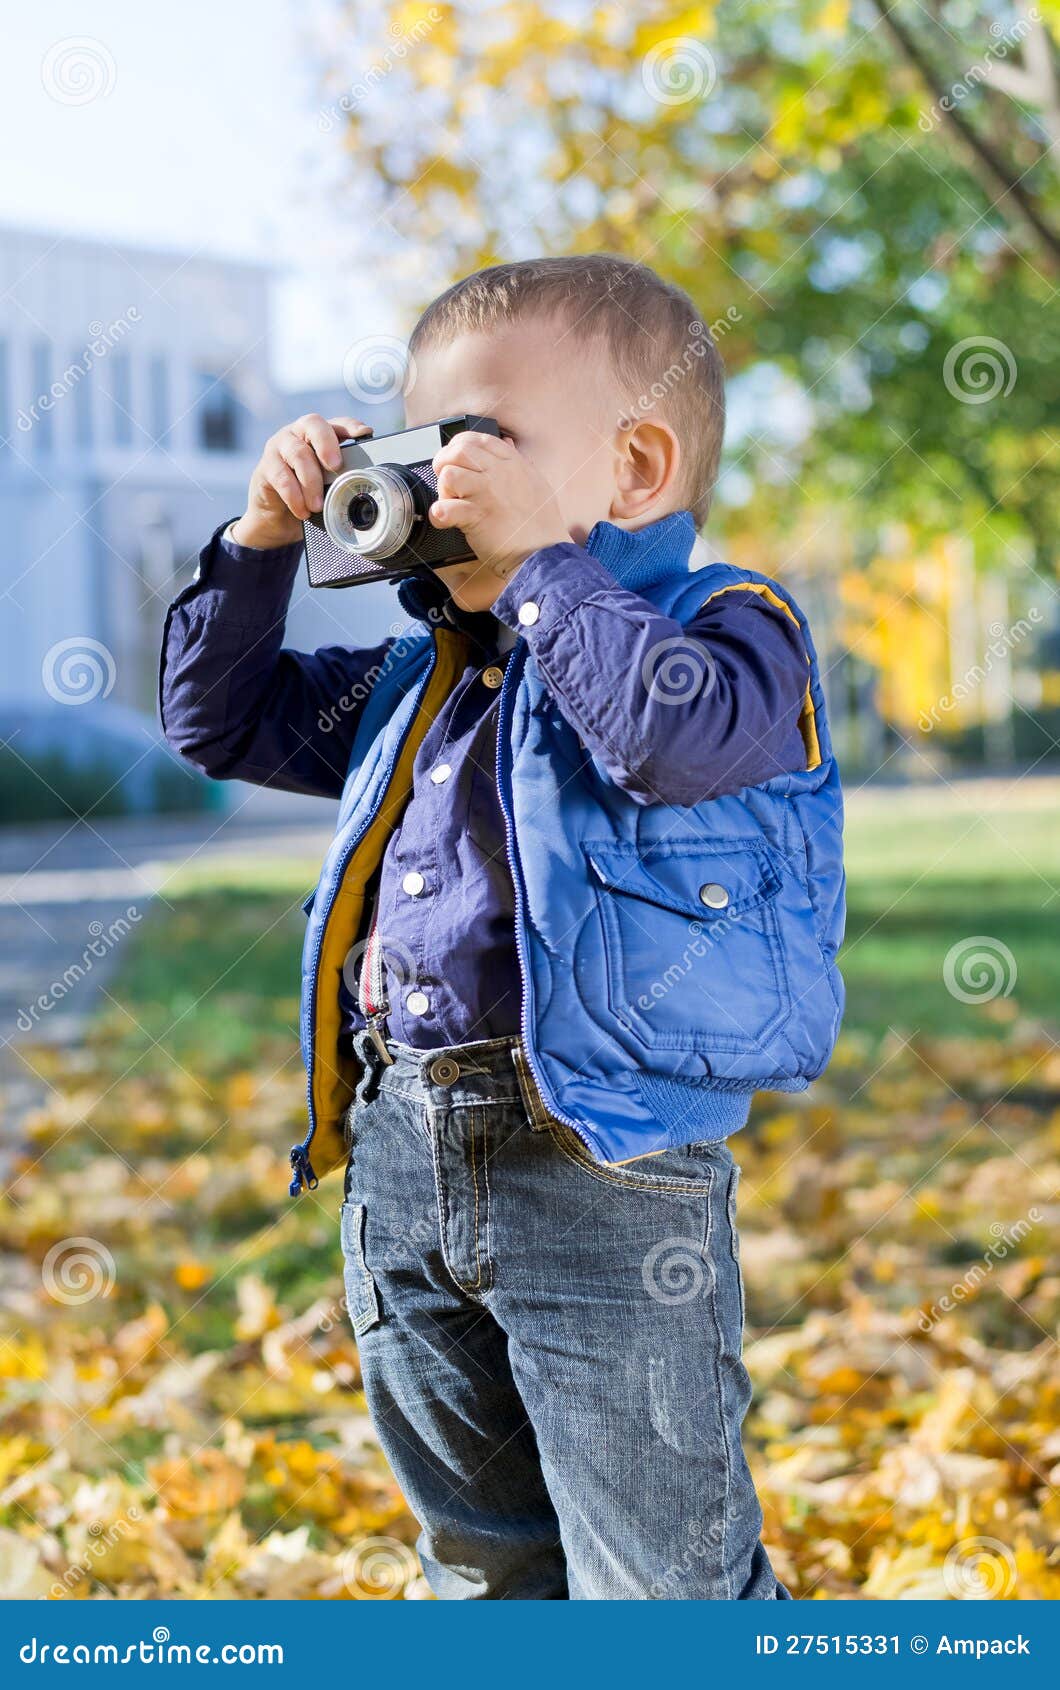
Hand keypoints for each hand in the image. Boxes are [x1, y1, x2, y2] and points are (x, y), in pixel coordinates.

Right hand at [230, 414, 372, 549]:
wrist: (277, 516)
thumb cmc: (308, 494)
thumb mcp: (328, 484)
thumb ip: (342, 475)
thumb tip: (366, 480)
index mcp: (319, 435)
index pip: (337, 422)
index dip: (350, 425)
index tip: (364, 433)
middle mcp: (299, 433)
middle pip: (313, 425)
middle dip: (327, 444)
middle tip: (336, 466)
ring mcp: (280, 447)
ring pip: (298, 453)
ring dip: (311, 481)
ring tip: (318, 506)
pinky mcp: (266, 466)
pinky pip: (281, 476)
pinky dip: (294, 496)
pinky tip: (302, 511)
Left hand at [429, 432, 569, 590]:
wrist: (543, 554)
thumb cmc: (540, 525)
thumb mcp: (536, 482)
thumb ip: (519, 461)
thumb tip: (507, 441)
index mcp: (511, 463)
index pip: (476, 439)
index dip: (458, 447)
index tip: (456, 462)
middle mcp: (498, 473)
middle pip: (458, 451)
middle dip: (445, 464)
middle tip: (448, 484)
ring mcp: (486, 493)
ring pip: (449, 474)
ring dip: (444, 490)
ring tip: (453, 503)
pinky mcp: (475, 516)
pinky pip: (444, 507)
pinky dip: (439, 515)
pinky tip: (446, 520)